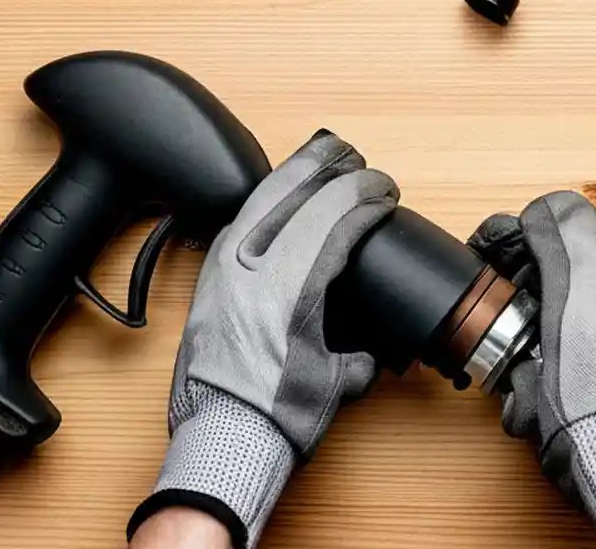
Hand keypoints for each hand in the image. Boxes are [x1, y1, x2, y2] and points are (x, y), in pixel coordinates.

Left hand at [128, 131, 397, 547]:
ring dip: (296, 172)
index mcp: (289, 288)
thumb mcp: (335, 381)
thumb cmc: (273, 415)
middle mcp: (251, 269)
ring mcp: (224, 269)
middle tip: (360, 162)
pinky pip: (238, 218)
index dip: (366, 198)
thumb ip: (361, 356)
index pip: (334, 220)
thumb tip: (378, 353)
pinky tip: (278, 195)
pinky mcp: (209, 278)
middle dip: (334, 169)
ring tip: (323, 156)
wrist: (221, 440)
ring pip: (262, 196)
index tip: (386, 193)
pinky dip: (265, 198)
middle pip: (297, 193)